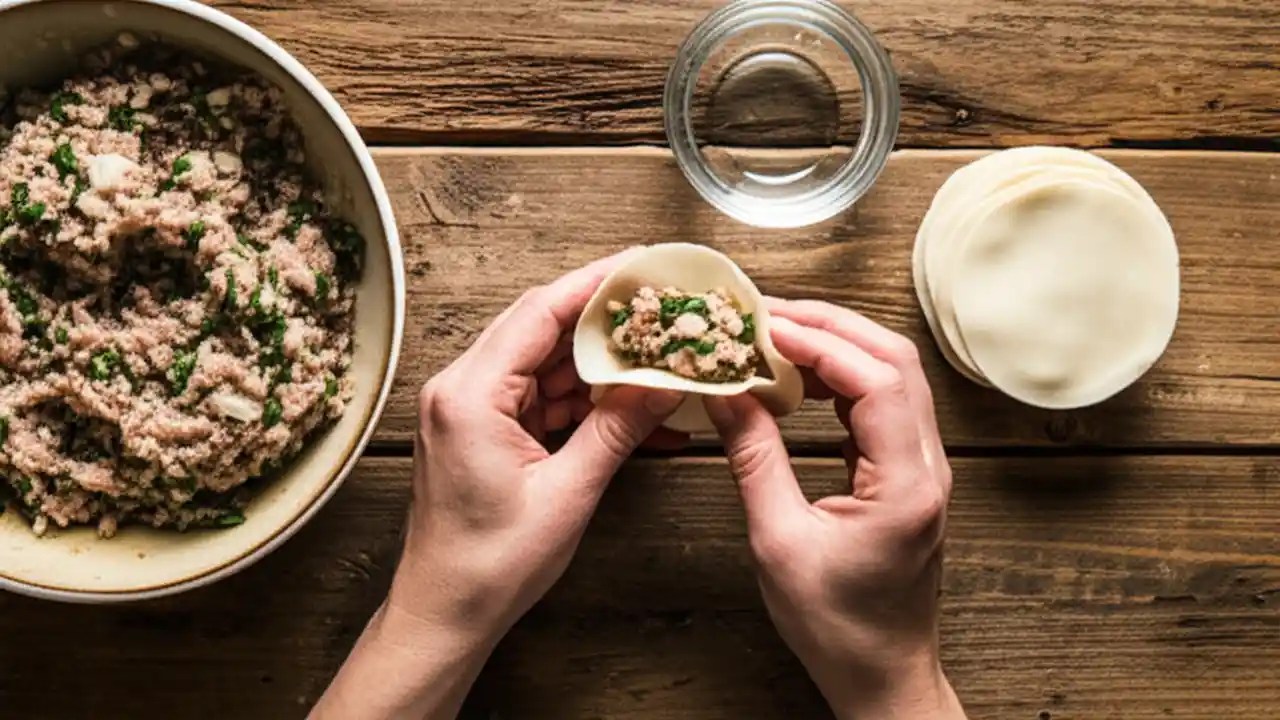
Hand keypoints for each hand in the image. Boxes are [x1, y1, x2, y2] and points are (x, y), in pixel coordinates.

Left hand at [313, 253, 685, 719]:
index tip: (641, 264)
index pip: (539, 313)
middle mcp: (461, 389)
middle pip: (542, 329)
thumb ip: (618, 429)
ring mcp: (470, 409)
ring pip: (546, 363)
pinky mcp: (483, 430)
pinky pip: (540, 397)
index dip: (594, 283)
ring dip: (599, 364)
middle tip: (661, 308)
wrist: (444, 614)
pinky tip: (629, 407)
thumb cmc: (488, 565)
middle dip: (605, 321)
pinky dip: (582, 401)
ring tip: (657, 359)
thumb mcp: (568, 493)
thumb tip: (666, 385)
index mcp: (470, 395)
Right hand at [704, 299, 963, 719]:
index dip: (819, 341)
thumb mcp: (779, 541)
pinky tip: (796, 378)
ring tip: (774, 337)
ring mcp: (923, 468)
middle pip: (893, 360)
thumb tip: (725, 393)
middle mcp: (927, 467)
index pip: (875, 380)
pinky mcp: (906, 474)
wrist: (881, 673)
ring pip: (891, 375)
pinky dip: (838, 378)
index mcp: (907, 485)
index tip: (763, 326)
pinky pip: (880, 403)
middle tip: (765, 314)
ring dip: (835, 345)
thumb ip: (754, 459)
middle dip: (829, 325)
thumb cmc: (837, 625)